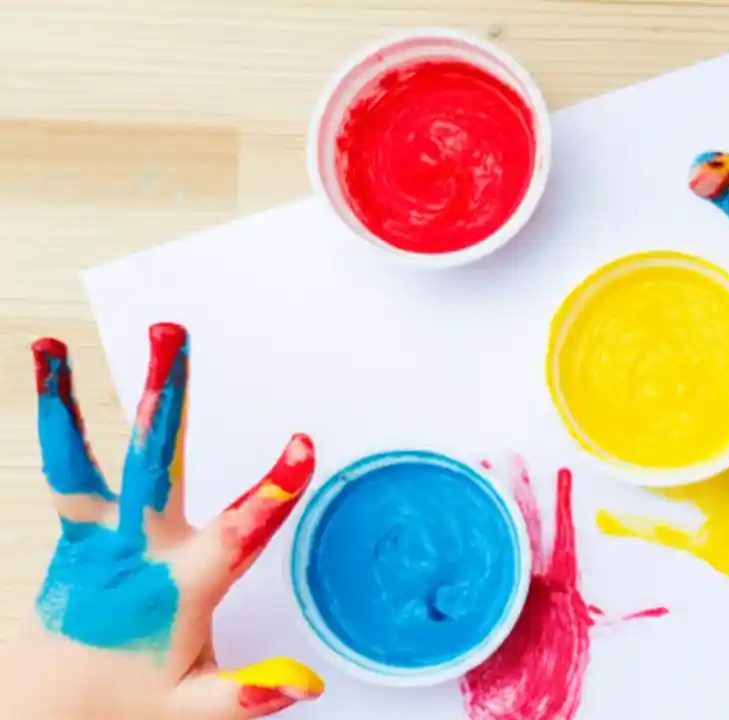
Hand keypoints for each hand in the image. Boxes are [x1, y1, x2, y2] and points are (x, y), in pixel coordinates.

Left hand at [4, 326, 324, 719]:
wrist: (41, 714)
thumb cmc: (122, 703)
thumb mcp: (192, 709)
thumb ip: (246, 692)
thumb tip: (304, 685)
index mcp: (177, 590)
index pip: (234, 535)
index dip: (271, 491)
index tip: (299, 448)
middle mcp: (132, 554)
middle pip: (152, 466)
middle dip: (166, 398)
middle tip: (171, 340)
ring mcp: (94, 540)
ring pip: (83, 461)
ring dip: (72, 400)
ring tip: (55, 346)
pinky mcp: (74, 534)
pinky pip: (63, 468)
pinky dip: (58, 419)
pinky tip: (52, 375)